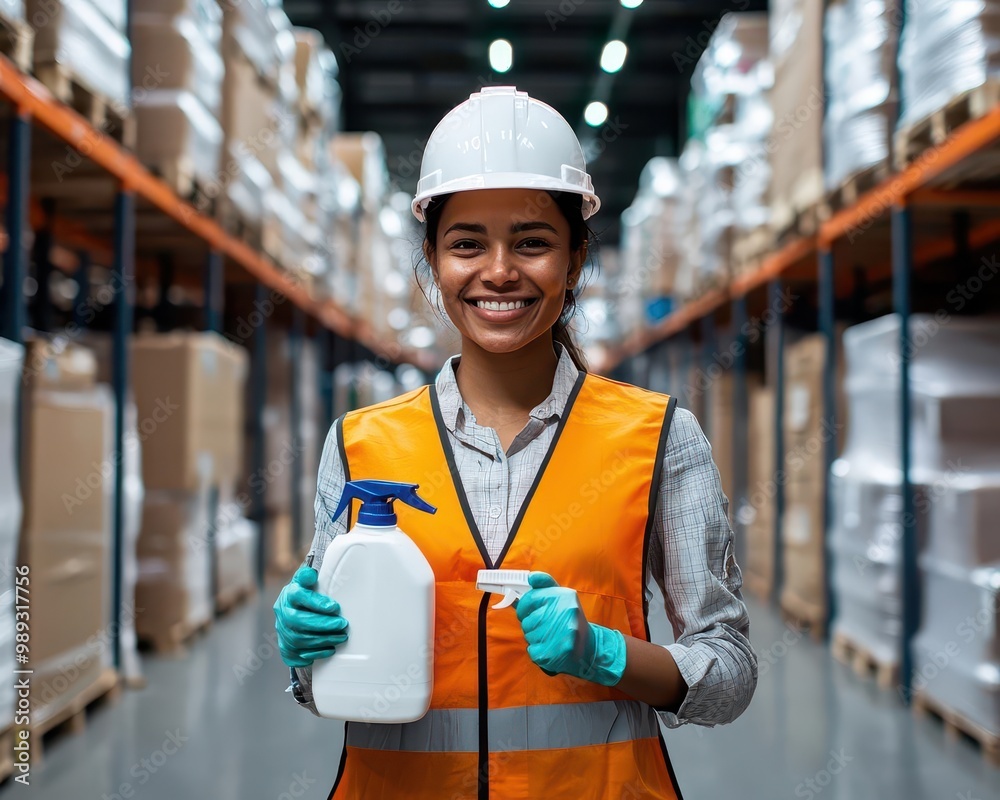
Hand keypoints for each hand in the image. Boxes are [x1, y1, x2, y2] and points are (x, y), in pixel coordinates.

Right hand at [273, 566, 348, 667]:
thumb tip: (311, 574)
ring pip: (300, 639)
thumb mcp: (305, 581)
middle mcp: (283, 613)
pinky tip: (331, 648)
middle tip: (341, 624)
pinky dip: (318, 651)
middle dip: (323, 624)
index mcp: (288, 594)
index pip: (298, 596)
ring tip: (341, 636)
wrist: (292, 611)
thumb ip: (308, 576)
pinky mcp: (287, 647)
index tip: (334, 606)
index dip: (316, 602)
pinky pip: (300, 653)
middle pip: (298, 621)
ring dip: (324, 639)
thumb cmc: (304, 595)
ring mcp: (283, 631)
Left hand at [514, 572, 625, 686]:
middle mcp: (564, 614)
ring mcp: (560, 635)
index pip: (530, 599)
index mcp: (564, 597)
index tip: (526, 612)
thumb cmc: (570, 618)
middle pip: (527, 620)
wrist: (590, 646)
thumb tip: (530, 577)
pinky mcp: (556, 653)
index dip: (523, 607)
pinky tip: (550, 647)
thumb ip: (545, 584)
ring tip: (549, 636)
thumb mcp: (562, 596)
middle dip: (530, 624)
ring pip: (529, 636)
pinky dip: (537, 651)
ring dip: (534, 638)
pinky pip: (532, 650)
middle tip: (544, 626)